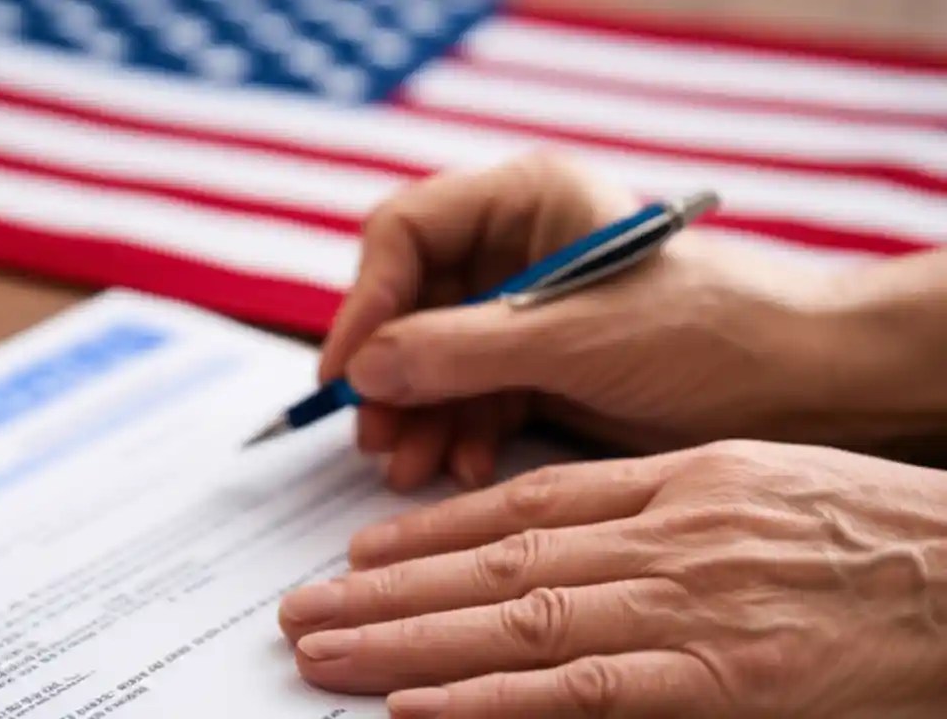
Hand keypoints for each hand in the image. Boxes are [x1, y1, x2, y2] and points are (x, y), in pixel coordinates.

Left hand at [279, 440, 946, 717]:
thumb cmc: (880, 533)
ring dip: (407, 638)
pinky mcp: (725, 682)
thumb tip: (553, 528)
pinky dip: (492, 699)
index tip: (360, 551)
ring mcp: (692, 610)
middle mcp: (668, 538)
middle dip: (386, 589)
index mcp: (679, 483)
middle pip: (497, 563)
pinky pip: (585, 691)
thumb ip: (657, 501)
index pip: (525, 506)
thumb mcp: (759, 483)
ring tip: (321, 652)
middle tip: (299, 610)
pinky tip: (416, 705)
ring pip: (518, 622)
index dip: (431, 530)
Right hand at [324, 152, 857, 490]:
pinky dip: (458, 431)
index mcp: (525, 201)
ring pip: (435, 358)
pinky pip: (471, 394)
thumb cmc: (707, 332)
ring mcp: (526, 311)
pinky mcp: (541, 365)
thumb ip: (460, 350)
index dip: (365, 302)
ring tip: (410, 468)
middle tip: (374, 436)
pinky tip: (460, 466)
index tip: (344, 374)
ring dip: (418, 413)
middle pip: (411, 303)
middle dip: (392, 374)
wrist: (801, 386)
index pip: (405, 234)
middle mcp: (516, 248)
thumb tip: (362, 370)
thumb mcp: (574, 338)